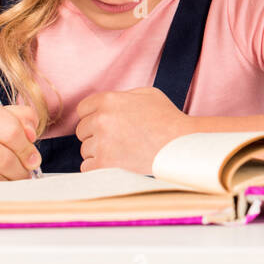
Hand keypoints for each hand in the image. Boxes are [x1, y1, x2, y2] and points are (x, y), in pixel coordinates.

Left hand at [74, 87, 192, 174]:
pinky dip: (98, 168)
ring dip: (98, 152)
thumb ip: (123, 96)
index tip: (105, 124)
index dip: (93, 116)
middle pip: (81, 130)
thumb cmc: (169, 119)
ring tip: (121, 152)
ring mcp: (102, 142)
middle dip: (95, 135)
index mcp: (109, 100)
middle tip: (117, 139)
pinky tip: (114, 164)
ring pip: (85, 149)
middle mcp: (101, 119)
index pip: (82, 109)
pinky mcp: (105, 163)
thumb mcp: (148, 95)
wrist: (182, 145)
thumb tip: (108, 104)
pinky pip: (86, 167)